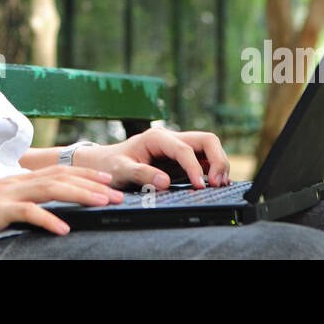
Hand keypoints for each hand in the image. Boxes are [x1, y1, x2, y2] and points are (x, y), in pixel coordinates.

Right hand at [0, 165, 122, 243]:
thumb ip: (16, 203)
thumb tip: (37, 210)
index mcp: (17, 181)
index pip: (58, 172)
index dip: (85, 174)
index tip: (108, 179)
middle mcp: (16, 182)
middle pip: (62, 177)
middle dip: (93, 183)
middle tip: (119, 192)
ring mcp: (6, 194)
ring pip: (51, 190)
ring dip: (80, 195)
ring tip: (102, 203)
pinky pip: (27, 213)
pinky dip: (48, 220)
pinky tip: (64, 229)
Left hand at [72, 128, 230, 190]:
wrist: (104, 162)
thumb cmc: (111, 164)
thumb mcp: (121, 170)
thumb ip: (141, 174)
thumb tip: (164, 182)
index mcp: (157, 137)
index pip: (185, 149)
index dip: (195, 167)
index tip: (200, 186)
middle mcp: (170, 138)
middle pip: (206, 140)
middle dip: (217, 159)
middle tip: (218, 183)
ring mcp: (177, 146)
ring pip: (209, 146)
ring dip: (218, 163)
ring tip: (219, 184)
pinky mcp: (180, 157)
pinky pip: (203, 157)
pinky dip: (213, 168)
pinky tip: (214, 182)